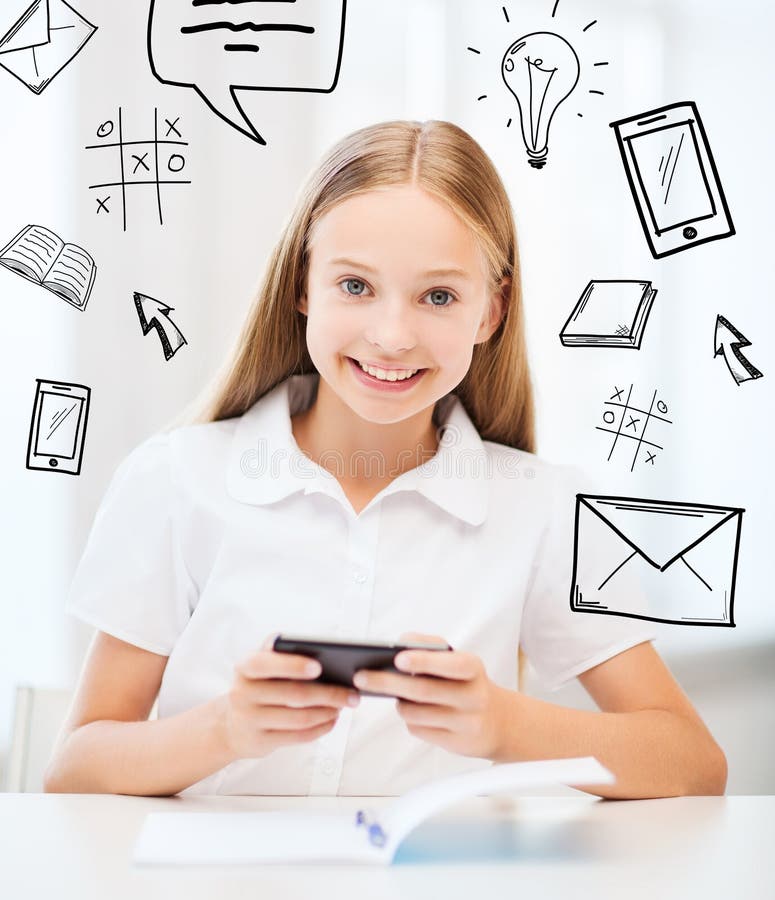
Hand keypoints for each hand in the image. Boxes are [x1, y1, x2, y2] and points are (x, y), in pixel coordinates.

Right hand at [217, 633, 360, 760]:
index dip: (292, 665)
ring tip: (344, 705)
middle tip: (352, 693)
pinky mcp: (260, 743)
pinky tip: (332, 720)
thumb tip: (319, 649)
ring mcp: (250, 720)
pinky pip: (298, 737)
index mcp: (245, 667)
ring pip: (299, 718)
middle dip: (328, 693)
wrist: (230, 724)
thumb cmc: (257, 686)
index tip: (319, 667)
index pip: (265, 663)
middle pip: (293, 695)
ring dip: (327, 712)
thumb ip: (279, 651)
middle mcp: (243, 693)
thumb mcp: (260, 665)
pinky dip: (320, 728)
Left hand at [353, 632, 508, 759]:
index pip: (450, 664)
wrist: (498, 722)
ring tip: (394, 695)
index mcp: (473, 668)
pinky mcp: (456, 744)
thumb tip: (401, 642)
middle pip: (423, 690)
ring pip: (416, 714)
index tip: (398, 657)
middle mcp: (473, 696)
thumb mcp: (459, 661)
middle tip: (361, 676)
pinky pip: (420, 730)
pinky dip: (410, 720)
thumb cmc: (467, 683)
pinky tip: (413, 712)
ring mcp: (466, 722)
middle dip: (388, 682)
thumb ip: (431, 646)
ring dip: (399, 703)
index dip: (424, 660)